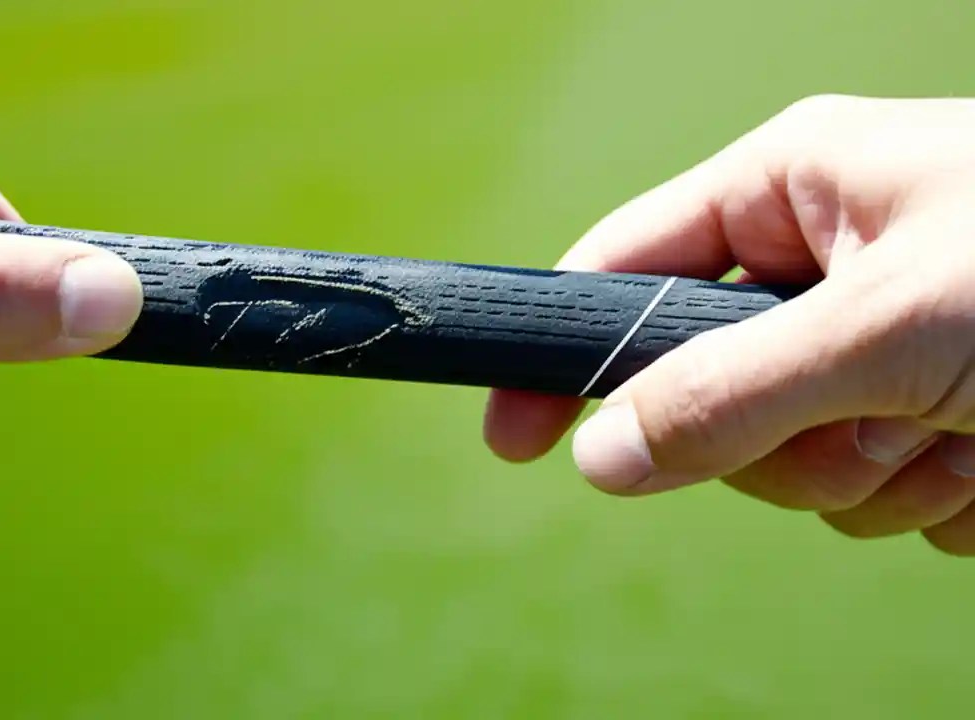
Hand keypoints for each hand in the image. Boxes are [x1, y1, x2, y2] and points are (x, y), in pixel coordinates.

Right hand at [484, 95, 974, 555]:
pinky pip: (881, 496)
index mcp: (790, 191)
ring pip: (799, 464)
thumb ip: (732, 391)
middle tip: (886, 425)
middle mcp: (824, 265)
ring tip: (966, 433)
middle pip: (713, 395)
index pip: (625, 271)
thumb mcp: (887, 324)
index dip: (562, 354)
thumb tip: (601, 458)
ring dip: (881, 477)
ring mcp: (878, 346)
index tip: (512, 439)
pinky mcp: (933, 412)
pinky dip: (940, 497)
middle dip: (794, 443)